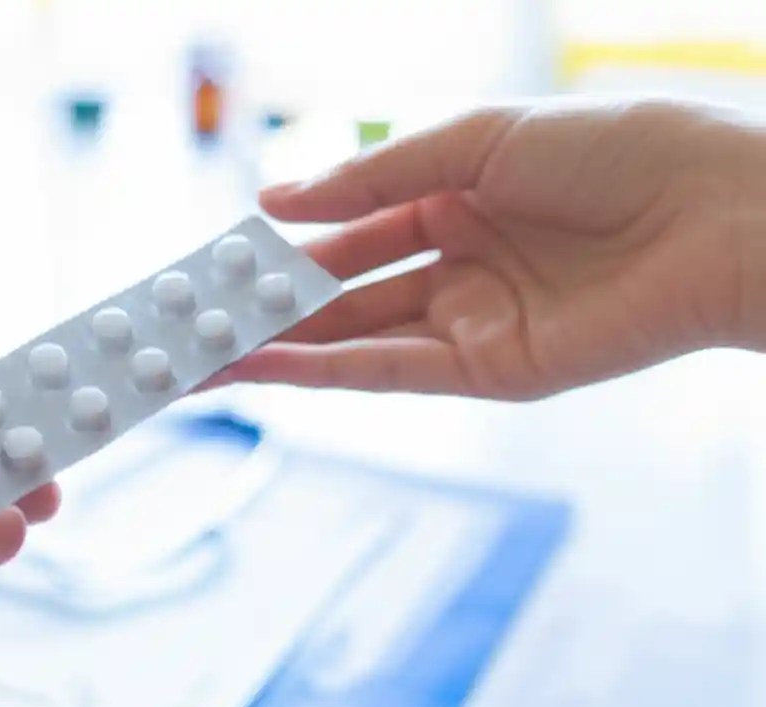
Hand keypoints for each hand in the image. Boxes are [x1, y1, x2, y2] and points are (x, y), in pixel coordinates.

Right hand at [219, 100, 765, 398]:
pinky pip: (393, 371)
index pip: (347, 232)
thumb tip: (276, 199)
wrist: (720, 214)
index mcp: (454, 200)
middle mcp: (455, 265)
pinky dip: (326, 372)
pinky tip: (264, 370)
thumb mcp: (473, 140)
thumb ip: (370, 180)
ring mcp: (471, 322)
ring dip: (276, 351)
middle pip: (340, 296)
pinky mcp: (491, 372)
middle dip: (265, 311)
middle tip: (188, 325)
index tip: (219, 261)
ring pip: (353, 340)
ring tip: (200, 358)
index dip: (282, 247)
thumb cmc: (612, 150)